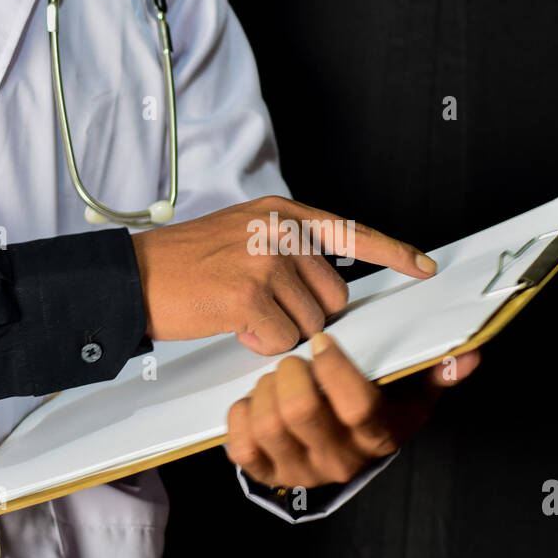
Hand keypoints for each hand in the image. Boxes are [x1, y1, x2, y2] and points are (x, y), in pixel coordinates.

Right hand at [130, 196, 436, 354]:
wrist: (132, 276)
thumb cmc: (185, 264)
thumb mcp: (242, 234)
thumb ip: (287, 249)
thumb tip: (329, 288)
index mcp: (281, 213)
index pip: (351, 231)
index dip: (393, 252)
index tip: (425, 267)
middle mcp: (278, 231)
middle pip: (333, 297)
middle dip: (304, 315)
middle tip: (260, 308)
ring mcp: (265, 261)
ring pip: (310, 325)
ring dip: (278, 332)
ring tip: (238, 312)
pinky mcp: (249, 295)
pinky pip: (280, 340)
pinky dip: (257, 343)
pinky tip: (230, 324)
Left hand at [225, 332, 481, 488]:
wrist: (352, 450)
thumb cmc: (381, 411)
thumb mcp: (413, 392)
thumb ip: (438, 371)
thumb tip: (466, 356)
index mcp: (378, 437)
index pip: (356, 405)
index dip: (334, 369)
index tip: (324, 341)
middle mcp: (339, 460)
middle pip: (301, 413)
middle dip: (291, 373)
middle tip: (295, 358)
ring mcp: (301, 471)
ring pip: (268, 426)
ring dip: (265, 390)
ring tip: (277, 377)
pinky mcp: (268, 475)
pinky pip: (242, 448)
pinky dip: (241, 417)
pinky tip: (255, 400)